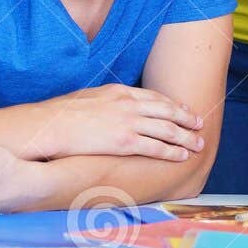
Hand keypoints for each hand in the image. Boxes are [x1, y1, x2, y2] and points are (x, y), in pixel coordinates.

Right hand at [35, 84, 204, 161]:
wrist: (48, 126)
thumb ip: (105, 102)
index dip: (172, 104)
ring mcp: (128, 122)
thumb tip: (109, 109)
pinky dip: (172, 151)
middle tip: (200, 124)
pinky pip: (156, 147)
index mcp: (119, 91)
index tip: (184, 109)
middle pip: (167, 110)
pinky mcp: (124, 141)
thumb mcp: (87, 98)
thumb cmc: (59, 115)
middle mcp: (129, 104)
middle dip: (187, 118)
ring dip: (186, 137)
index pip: (154, 97)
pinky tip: (182, 156)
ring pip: (168, 129)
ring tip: (199, 143)